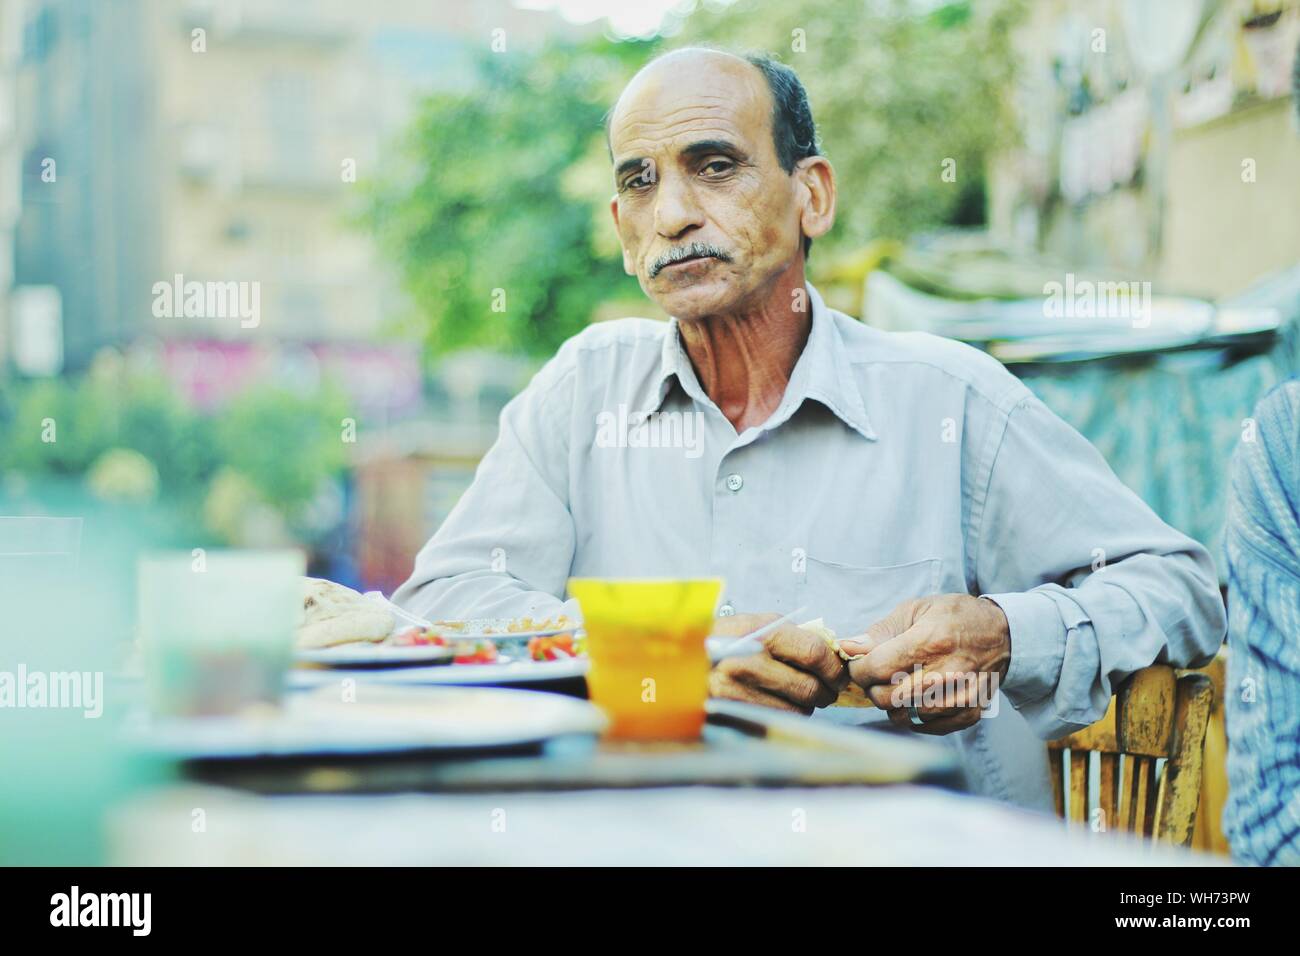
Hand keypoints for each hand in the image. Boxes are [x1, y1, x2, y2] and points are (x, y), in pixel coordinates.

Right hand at [708, 612, 849, 714]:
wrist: (677, 664)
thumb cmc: (721, 642)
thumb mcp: (751, 625)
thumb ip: (789, 635)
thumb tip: (831, 653)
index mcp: (757, 632)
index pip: (814, 653)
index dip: (834, 668)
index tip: (838, 674)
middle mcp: (747, 661)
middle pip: (810, 687)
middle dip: (825, 692)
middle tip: (825, 690)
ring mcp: (736, 691)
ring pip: (797, 710)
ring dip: (804, 706)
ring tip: (793, 695)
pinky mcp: (730, 714)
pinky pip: (775, 722)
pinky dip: (783, 717)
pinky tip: (773, 704)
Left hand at [838, 595, 1009, 734]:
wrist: (1001, 632)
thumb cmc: (952, 617)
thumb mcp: (915, 611)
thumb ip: (878, 633)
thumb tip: (847, 649)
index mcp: (931, 640)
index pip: (878, 667)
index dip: (859, 670)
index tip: (859, 667)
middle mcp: (949, 671)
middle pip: (889, 697)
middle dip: (873, 689)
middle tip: (876, 679)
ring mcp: (962, 695)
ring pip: (906, 715)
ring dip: (893, 705)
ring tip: (898, 687)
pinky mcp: (971, 712)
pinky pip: (929, 726)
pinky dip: (916, 717)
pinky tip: (917, 699)